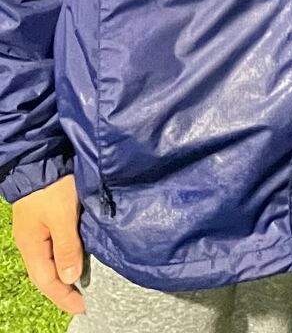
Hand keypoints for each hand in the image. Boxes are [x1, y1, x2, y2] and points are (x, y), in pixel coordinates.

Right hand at [11, 174, 83, 314]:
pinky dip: (65, 259)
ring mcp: (37, 232)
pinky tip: (77, 260)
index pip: (46, 281)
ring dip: (64, 275)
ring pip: (50, 262)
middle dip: (63, 290)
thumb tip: (69, 278)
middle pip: (46, 275)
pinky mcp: (45, 221)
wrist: (41, 159)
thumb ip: (66, 247)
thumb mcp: (63, 217)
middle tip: (82, 301)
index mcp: (32, 246)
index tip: (83, 308)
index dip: (63, 297)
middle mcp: (31, 243)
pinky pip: (54, 248)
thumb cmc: (51, 187)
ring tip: (81, 286)